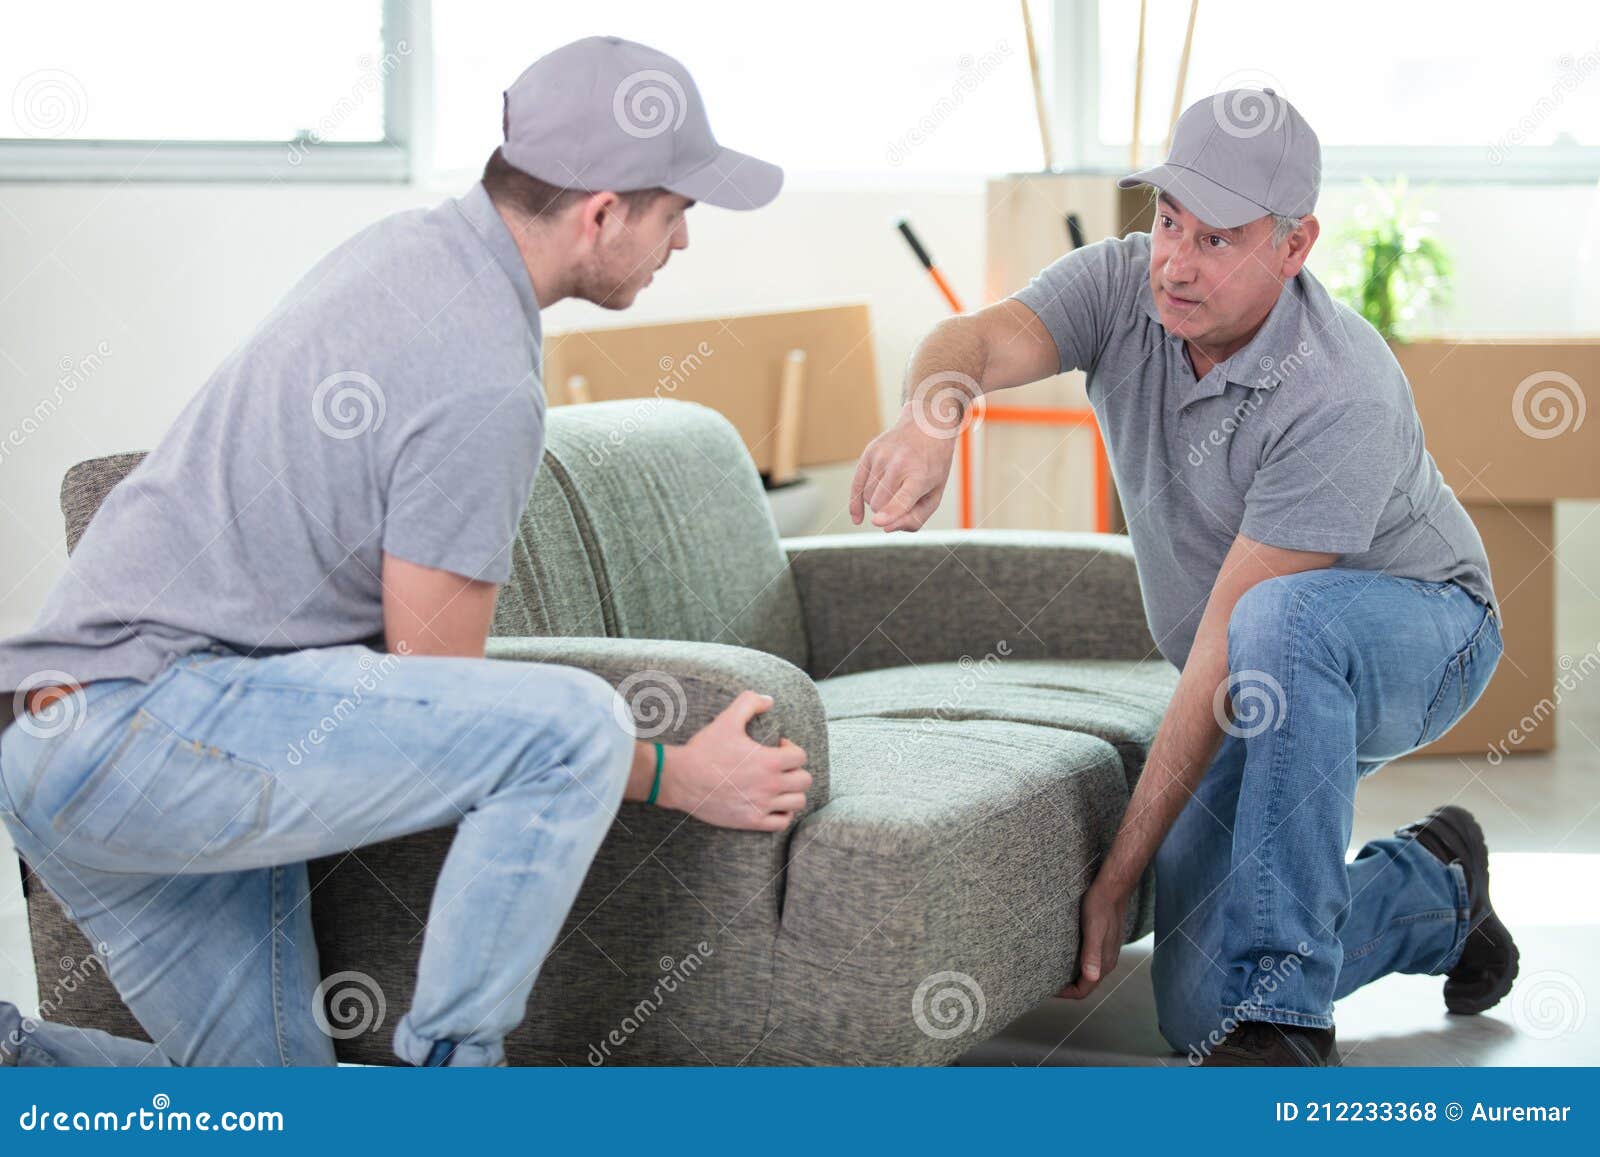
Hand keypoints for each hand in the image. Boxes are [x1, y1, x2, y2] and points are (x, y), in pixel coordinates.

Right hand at [660, 691, 811, 831]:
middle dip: (796, 770)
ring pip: (797, 802)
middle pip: (804, 781)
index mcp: (768, 761)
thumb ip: (749, 703)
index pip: (800, 757)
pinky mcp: (751, 821)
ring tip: (780, 785)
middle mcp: (769, 785)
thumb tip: (769, 700)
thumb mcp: (726, 720)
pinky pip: (782, 823)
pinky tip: (773, 804)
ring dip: (793, 792)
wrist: (681, 779)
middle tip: (782, 767)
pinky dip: (784, 813)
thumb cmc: (704, 750)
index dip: (792, 749)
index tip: (779, 747)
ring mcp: (761, 805)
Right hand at [848, 406, 959, 531]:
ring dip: (877, 503)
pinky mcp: (869, 452)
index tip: (877, 522)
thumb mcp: (935, 493)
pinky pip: (856, 485)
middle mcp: (899, 463)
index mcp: (920, 475)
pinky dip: (856, 503)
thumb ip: (915, 517)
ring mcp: (881, 456)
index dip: (891, 512)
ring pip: (868, 497)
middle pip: (879, 504)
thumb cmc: (933, 466)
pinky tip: (857, 517)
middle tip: (901, 503)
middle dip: (886, 512)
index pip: (903, 497)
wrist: (928, 425)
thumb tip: (885, 528)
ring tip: (894, 491)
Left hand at [1058, 876, 1131, 998]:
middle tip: (1046, 982)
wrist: (1113, 887)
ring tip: (1052, 970)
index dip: (1066, 993)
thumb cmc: (1101, 905)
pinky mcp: (1102, 942)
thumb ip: (1092, 954)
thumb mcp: (1094, 929)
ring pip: (1088, 973)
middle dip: (1067, 987)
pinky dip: (1076, 964)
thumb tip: (1091, 977)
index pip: (1084, 990)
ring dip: (1071, 976)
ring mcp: (1105, 951)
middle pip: (1086, 984)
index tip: (1048, 989)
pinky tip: (1064, 955)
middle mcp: (1106, 960)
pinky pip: (1089, 961)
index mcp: (1105, 962)